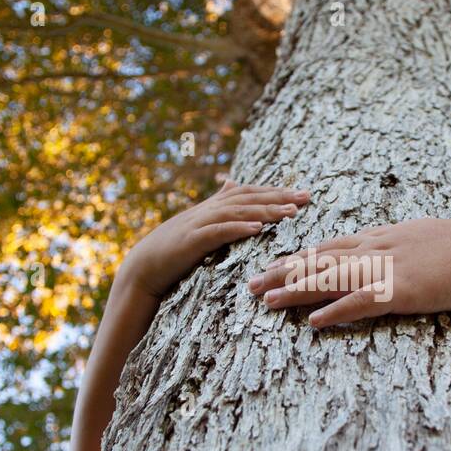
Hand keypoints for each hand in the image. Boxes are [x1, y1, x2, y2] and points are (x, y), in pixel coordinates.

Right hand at [122, 178, 309, 298]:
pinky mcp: (192, 241)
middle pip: (248, 198)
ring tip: (290, 212)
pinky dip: (238, 228)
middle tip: (306, 197)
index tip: (303, 193)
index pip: (249, 193)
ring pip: (237, 212)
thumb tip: (231, 183)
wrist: (144, 267)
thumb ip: (217, 205)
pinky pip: (218, 232)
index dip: (276, 191)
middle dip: (279, 196)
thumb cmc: (173, 250)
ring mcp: (199, 224)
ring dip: (265, 210)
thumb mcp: (199, 224)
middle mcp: (208, 210)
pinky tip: (257, 228)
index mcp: (213, 207)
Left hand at [248, 218, 450, 325]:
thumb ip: (397, 243)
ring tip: (265, 302)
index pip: (329, 247)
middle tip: (249, 285)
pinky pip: (361, 303)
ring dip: (295, 291)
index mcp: (381, 238)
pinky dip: (335, 313)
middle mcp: (376, 250)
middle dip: (281, 273)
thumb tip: (380, 247)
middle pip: (318, 260)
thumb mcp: (423, 238)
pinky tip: (313, 323)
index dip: (296, 257)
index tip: (270, 265)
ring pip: (330, 279)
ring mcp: (386, 270)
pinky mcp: (401, 292)